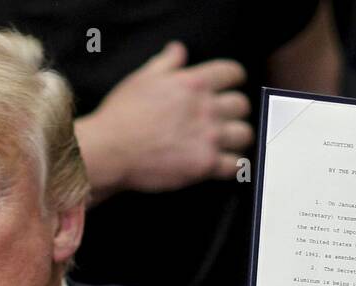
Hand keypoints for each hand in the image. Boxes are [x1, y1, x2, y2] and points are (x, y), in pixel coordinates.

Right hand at [76, 41, 250, 200]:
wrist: (110, 150)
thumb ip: (166, 63)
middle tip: (223, 118)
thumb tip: (179, 50)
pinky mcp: (205, 164)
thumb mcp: (142, 78)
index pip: (232, 73)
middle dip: (234, 111)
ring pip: (245, 134)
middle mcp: (205, 108)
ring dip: (236, 138)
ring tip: (225, 142)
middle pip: (242, 105)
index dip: (233, 79)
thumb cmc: (122, 115)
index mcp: (192, 83)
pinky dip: (231, 165)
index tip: (229, 87)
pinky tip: (221, 163)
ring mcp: (208, 137)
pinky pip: (236, 165)